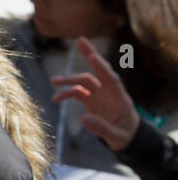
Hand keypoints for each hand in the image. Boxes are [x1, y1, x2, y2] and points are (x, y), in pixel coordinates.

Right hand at [50, 36, 140, 150]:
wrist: (126, 139)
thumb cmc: (125, 136)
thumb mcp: (116, 136)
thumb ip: (101, 128)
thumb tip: (83, 118)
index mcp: (118, 97)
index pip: (110, 77)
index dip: (101, 66)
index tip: (92, 54)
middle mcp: (108, 92)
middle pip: (96, 72)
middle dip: (88, 55)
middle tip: (80, 40)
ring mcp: (99, 95)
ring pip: (83, 82)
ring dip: (69, 80)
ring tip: (53, 82)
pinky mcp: (91, 101)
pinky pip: (77, 93)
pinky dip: (66, 94)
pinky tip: (55, 99)